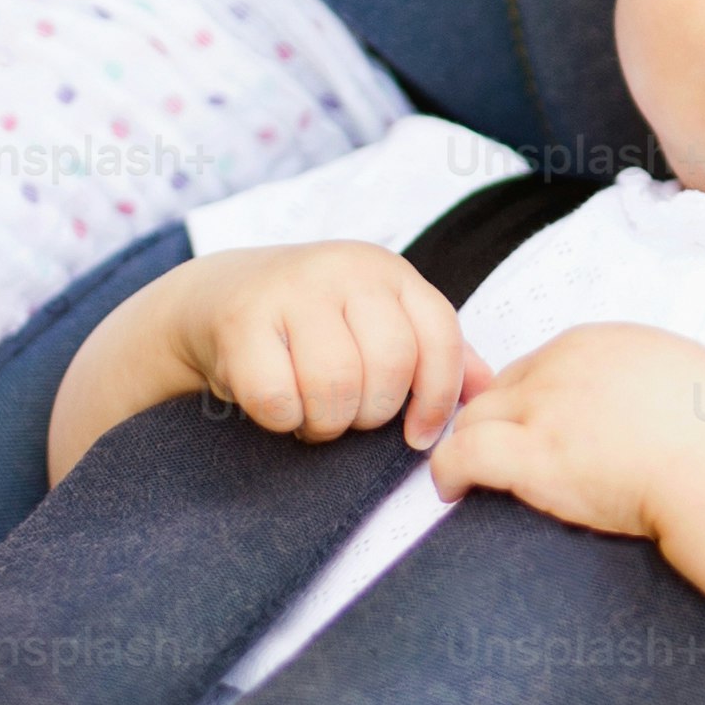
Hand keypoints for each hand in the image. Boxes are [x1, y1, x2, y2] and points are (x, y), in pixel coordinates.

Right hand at [165, 242, 487, 445]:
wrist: (215, 297)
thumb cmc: (312, 324)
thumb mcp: (376, 322)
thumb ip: (433, 352)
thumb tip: (489, 391)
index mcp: (387, 272)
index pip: (439, 335)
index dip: (438, 398)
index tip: (418, 436)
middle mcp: (343, 268)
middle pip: (390, 365)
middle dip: (373, 414)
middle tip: (349, 418)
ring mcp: (290, 289)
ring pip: (336, 384)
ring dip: (328, 423)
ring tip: (315, 417)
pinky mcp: (241, 320)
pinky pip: (278, 397)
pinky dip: (284, 421)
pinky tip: (281, 410)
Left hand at [424, 320, 704, 542]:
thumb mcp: (684, 377)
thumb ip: (648, 379)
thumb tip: (648, 402)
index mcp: (600, 344)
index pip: (536, 366)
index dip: (524, 402)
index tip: (524, 430)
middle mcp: (563, 366)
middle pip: (498, 390)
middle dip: (490, 423)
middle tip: (488, 458)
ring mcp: (545, 409)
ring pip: (472, 420)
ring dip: (464, 446)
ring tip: (463, 476)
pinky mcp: (533, 455)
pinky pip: (463, 455)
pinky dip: (448, 472)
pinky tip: (452, 490)